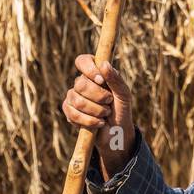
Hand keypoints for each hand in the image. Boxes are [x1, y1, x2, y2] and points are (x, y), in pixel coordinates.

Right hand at [62, 55, 136, 179]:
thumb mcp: (123, 94)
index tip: (101, 80)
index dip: (89, 69)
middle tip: (109, 103)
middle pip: (80, 83)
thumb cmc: (121, 110)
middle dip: (98, 96)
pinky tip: (99, 123)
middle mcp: (82, 83)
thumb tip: (104, 64)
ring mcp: (73, 97)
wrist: (117, 132)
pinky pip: (73, 114)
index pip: (82, 61)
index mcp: (95, 74)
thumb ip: (115, 79)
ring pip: (78, 100)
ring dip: (96, 111)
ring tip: (105, 114)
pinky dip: (89, 121)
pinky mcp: (69, 111)